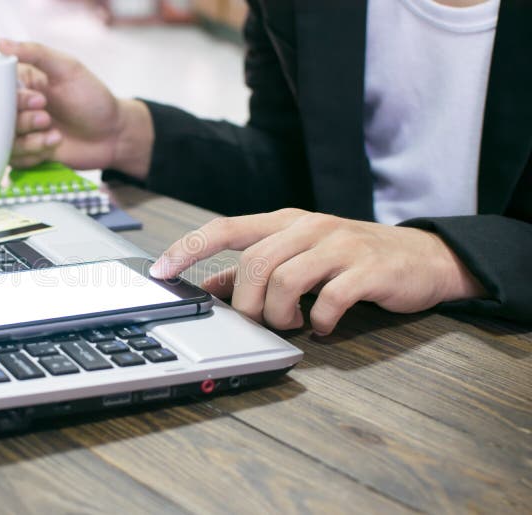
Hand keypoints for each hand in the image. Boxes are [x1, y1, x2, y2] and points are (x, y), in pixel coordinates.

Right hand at [0, 39, 152, 177]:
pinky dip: (34, 155)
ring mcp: (24, 132)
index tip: (41, 100)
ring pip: (5, 141)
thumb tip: (0, 43)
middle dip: (25, 121)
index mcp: (23, 84)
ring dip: (30, 141)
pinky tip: (55, 146)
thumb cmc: (93, 98)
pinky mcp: (29, 154)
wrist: (113, 135)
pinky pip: (15, 160)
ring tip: (55, 136)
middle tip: (48, 118)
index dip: (16, 98)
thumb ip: (36, 53)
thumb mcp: (67, 69)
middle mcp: (19, 108)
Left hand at [150, 209, 484, 334]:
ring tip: (293, 323)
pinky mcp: (368, 269)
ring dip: (280, 315)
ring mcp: (339, 245)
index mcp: (285, 222)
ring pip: (285, 281)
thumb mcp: (299, 257)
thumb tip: (208, 289)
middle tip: (259, 322)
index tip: (160, 270)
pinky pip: (328, 299)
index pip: (225, 228)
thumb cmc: (352, 258)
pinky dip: (319, 321)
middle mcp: (308, 227)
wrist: (425, 258)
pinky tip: (324, 326)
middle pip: (254, 264)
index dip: (188, 248)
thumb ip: (255, 271)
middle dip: (247, 304)